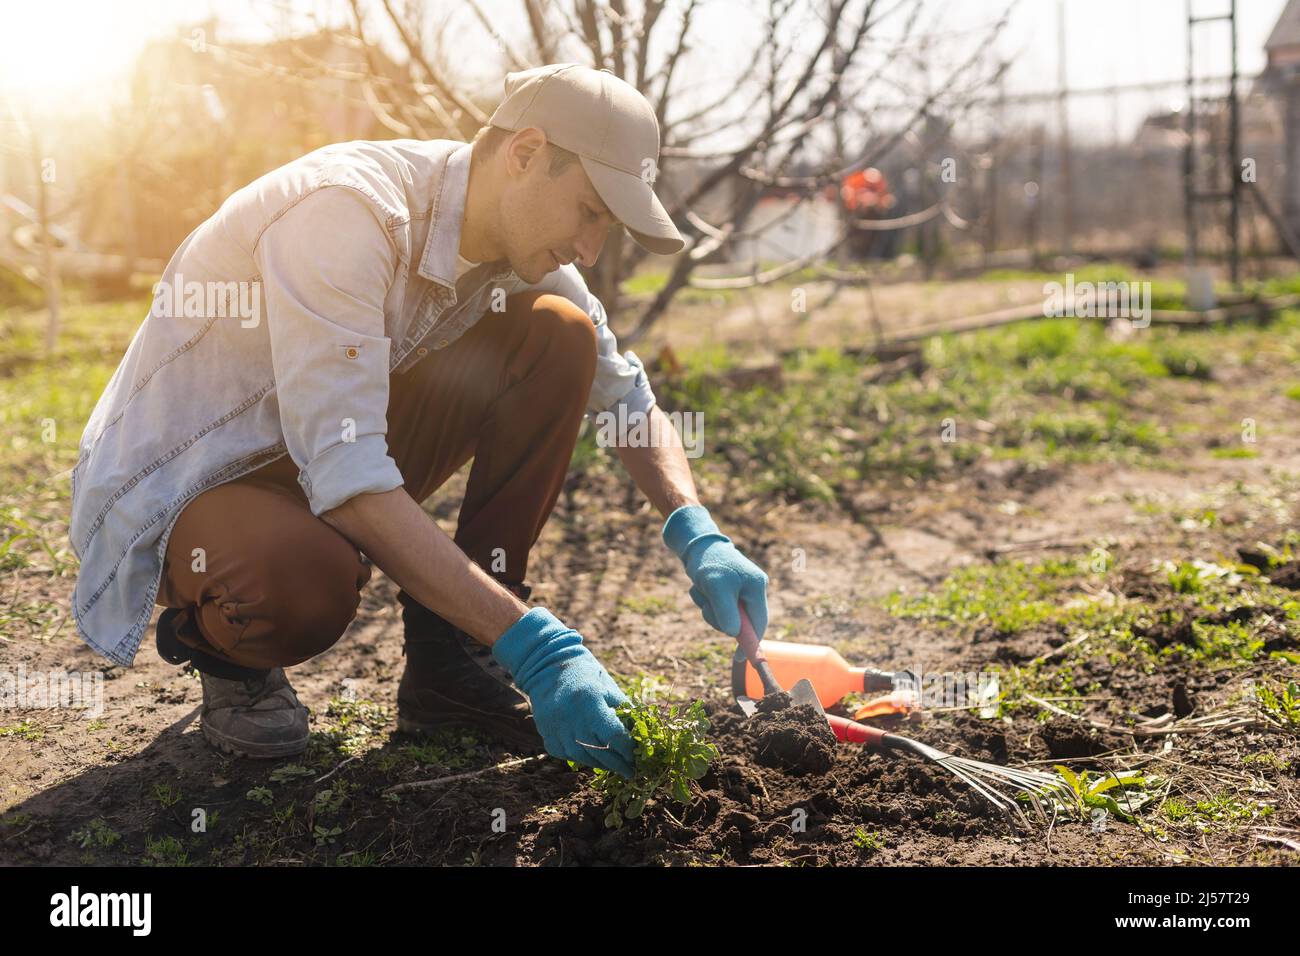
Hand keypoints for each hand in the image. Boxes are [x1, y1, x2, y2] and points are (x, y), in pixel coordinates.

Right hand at [491, 607, 635, 776]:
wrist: (548, 667)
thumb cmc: (586, 675)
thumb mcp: (608, 687)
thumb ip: (623, 711)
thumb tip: (641, 736)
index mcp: (589, 700)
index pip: (613, 735)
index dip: (627, 749)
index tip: (637, 756)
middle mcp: (569, 716)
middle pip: (599, 751)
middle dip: (618, 764)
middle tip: (631, 771)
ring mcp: (555, 728)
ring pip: (582, 757)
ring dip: (601, 764)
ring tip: (615, 766)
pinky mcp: (546, 736)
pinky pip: (567, 755)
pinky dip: (582, 758)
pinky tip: (594, 758)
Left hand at [662, 504, 768, 640]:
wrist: (695, 543)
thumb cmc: (708, 563)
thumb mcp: (716, 588)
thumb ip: (726, 611)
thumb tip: (734, 633)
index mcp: (756, 587)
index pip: (759, 623)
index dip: (750, 642)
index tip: (741, 658)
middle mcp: (752, 589)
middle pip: (741, 622)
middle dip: (720, 618)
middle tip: (708, 607)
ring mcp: (740, 590)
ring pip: (725, 616)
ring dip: (709, 609)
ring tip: (702, 590)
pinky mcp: (727, 590)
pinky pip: (716, 607)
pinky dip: (705, 601)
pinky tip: (700, 587)